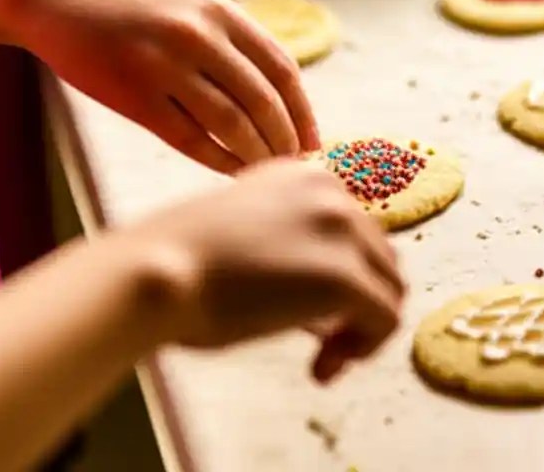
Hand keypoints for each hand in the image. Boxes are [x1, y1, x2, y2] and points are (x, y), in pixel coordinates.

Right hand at [14, 0, 318, 172]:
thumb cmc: (140, 7)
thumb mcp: (196, 6)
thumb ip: (237, 44)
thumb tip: (287, 104)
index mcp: (221, 12)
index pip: (282, 70)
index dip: (303, 113)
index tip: (314, 143)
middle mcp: (198, 35)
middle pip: (262, 101)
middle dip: (285, 140)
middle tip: (294, 166)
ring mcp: (163, 64)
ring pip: (230, 124)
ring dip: (255, 155)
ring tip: (267, 174)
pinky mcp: (132, 94)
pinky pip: (189, 138)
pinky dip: (218, 160)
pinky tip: (232, 172)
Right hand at [120, 159, 403, 381]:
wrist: (153, 272)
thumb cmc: (178, 264)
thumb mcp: (247, 237)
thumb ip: (296, 251)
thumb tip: (338, 306)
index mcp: (306, 175)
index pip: (355, 231)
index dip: (342, 279)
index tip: (309, 314)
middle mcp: (333, 193)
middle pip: (379, 259)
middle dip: (356, 307)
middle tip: (320, 347)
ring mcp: (343, 233)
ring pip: (390, 289)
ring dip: (361, 330)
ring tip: (321, 360)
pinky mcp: (346, 278)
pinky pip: (386, 320)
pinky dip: (363, 350)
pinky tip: (322, 368)